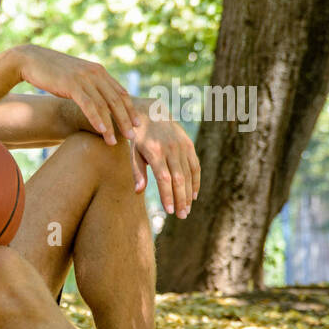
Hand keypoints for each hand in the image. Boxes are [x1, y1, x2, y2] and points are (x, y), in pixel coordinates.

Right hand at [15, 44, 135, 144]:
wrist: (31, 59)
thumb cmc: (50, 71)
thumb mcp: (74, 76)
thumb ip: (87, 84)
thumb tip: (94, 99)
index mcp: (98, 71)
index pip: (120, 92)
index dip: (130, 109)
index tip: (136, 124)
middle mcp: (95, 73)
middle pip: (116, 100)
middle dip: (125, 120)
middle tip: (132, 137)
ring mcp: (84, 78)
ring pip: (103, 105)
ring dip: (110, 125)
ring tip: (113, 142)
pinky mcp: (72, 84)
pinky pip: (88, 104)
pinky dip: (96, 118)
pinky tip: (101, 131)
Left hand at [129, 97, 199, 217]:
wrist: (151, 113)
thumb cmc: (137, 137)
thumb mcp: (133, 152)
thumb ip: (136, 171)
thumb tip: (138, 191)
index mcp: (155, 152)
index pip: (164, 179)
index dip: (167, 196)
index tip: (169, 211)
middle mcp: (171, 150)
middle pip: (179, 179)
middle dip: (180, 199)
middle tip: (181, 216)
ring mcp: (182, 147)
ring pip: (188, 175)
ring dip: (189, 194)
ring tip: (186, 210)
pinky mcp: (189, 145)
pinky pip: (195, 166)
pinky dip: (196, 181)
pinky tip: (194, 195)